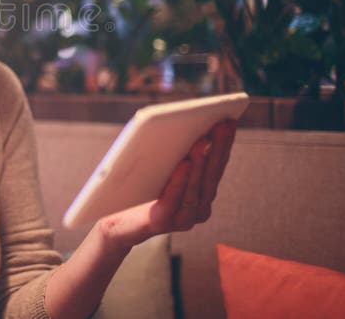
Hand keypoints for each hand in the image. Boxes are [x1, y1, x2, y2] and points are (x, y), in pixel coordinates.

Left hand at [97, 118, 237, 249]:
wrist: (114, 223)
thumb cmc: (139, 189)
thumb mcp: (162, 168)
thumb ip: (177, 155)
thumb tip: (190, 125)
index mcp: (201, 195)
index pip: (216, 167)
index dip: (224, 144)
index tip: (230, 120)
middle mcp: (197, 209)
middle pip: (210, 176)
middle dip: (218, 148)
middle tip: (223, 125)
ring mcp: (182, 219)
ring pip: (195, 188)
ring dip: (200, 162)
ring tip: (203, 140)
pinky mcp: (161, 222)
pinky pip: (172, 199)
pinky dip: (180, 180)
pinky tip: (184, 164)